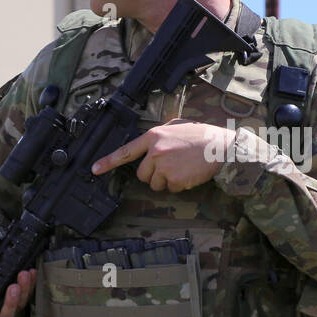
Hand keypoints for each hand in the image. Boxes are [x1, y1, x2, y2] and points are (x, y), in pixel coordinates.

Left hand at [91, 120, 233, 191]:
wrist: (222, 146)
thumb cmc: (201, 135)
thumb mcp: (176, 126)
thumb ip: (159, 135)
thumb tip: (149, 145)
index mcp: (154, 136)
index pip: (126, 151)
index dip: (108, 162)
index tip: (95, 169)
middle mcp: (155, 152)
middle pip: (142, 174)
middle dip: (153, 174)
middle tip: (171, 165)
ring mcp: (164, 167)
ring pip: (154, 184)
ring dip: (166, 181)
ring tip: (182, 167)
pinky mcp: (174, 180)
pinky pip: (170, 189)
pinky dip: (179, 185)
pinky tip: (189, 173)